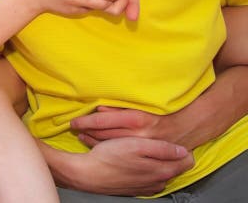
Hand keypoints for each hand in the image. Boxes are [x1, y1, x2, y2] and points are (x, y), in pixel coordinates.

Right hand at [58, 137, 192, 195]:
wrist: (87, 174)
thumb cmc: (109, 157)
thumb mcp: (136, 145)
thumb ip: (162, 148)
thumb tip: (183, 150)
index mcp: (162, 171)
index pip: (187, 160)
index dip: (181, 147)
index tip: (172, 138)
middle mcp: (158, 182)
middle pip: (174, 166)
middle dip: (168, 154)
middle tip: (154, 140)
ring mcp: (147, 188)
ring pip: (161, 172)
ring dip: (155, 162)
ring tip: (140, 148)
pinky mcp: (135, 189)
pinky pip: (148, 178)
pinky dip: (144, 169)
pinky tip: (132, 160)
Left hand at [72, 105, 199, 150]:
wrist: (188, 126)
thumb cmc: (162, 111)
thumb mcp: (141, 105)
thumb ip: (120, 108)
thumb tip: (99, 108)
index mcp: (136, 119)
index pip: (103, 121)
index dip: (86, 122)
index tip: (74, 121)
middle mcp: (138, 135)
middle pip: (104, 135)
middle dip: (86, 131)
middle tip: (74, 127)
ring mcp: (142, 148)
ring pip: (111, 146)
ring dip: (93, 141)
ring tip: (81, 136)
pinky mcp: (145, 156)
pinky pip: (121, 154)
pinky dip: (106, 150)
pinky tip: (96, 146)